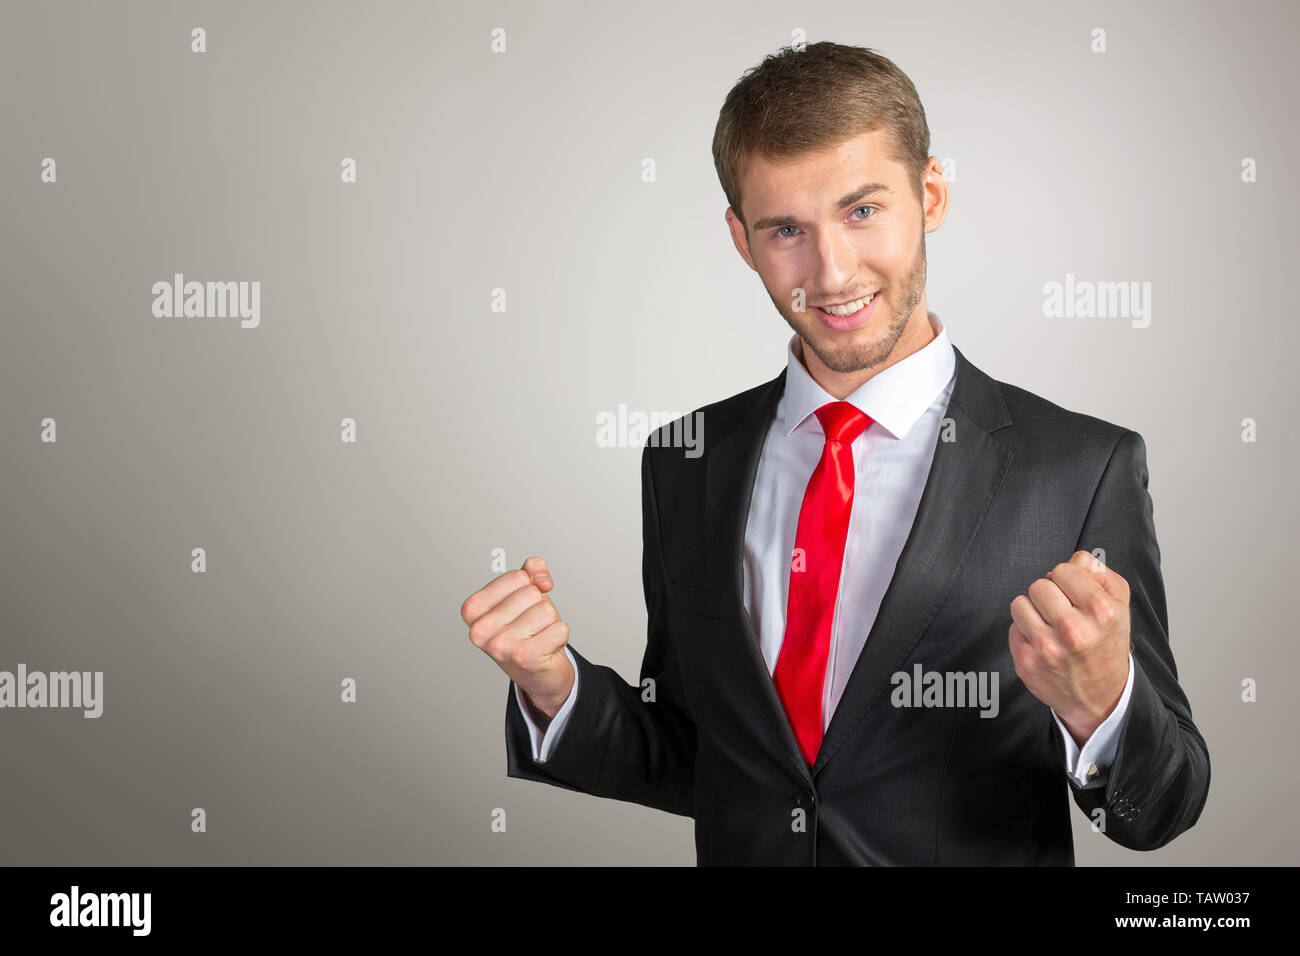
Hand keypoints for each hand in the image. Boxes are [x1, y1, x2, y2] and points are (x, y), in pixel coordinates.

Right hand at [461, 556, 574, 720]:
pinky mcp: (524, 657)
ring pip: (546, 610)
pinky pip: (559, 628)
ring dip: (549, 622)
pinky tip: (546, 648)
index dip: (528, 588)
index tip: (521, 608)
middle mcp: (480, 629)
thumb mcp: (524, 594)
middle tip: (530, 626)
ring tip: (537, 636)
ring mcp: (500, 645)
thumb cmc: (527, 630)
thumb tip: (541, 578)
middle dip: (539, 606)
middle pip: (532, 593)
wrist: (537, 673)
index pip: (518, 577)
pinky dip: (559, 637)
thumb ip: (531, 571)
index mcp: (473, 609)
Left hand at [1009, 550, 1130, 745]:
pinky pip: (1013, 627)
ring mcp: (1047, 647)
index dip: (1067, 579)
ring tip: (1049, 625)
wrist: (1100, 697)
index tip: (1073, 594)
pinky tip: (1043, 642)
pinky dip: (1025, 631)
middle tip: (1060, 610)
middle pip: (1039, 585)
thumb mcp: (1119, 606)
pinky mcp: (1026, 661)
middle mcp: (1074, 630)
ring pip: (1020, 603)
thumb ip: (1101, 574)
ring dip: (1032, 610)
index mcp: (1101, 612)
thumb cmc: (1106, 645)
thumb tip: (1076, 559)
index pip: (1064, 570)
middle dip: (1048, 594)